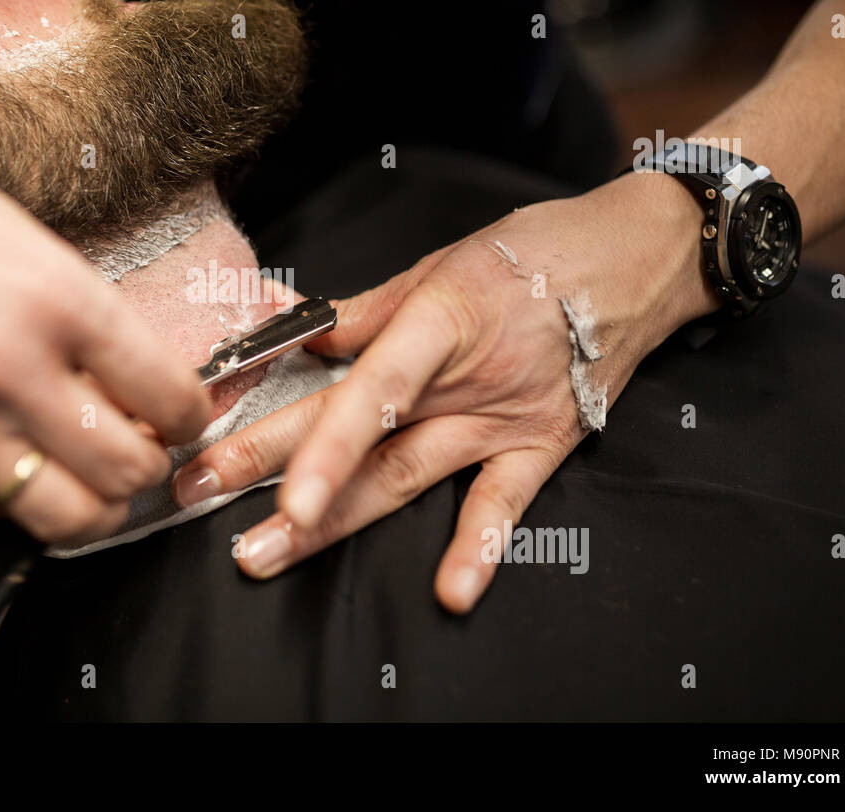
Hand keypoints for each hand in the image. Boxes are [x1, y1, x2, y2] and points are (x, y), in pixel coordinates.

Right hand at [0, 88, 209, 544]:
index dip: (190, 413)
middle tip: (142, 445)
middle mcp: (10, 367)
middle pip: (127, 473)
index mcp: (55, 296)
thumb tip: (124, 366)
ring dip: (92, 506)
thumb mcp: (15, 229)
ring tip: (86, 474)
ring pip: (63, 517)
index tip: (184, 412)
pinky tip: (13, 463)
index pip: (166, 392)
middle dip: (151, 467)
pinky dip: (16, 500)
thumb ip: (75, 306)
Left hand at [175, 172, 716, 609]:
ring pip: (407, 480)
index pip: (363, 389)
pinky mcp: (542, 446)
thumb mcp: (444, 261)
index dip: (305, 437)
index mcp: (439, 321)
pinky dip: (479, 548)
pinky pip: (505, 503)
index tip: (238, 468)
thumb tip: (302, 334)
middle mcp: (468, 379)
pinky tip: (451, 592)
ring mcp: (505, 419)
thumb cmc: (537, 251)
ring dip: (335, 522)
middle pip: (364, 440)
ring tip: (268, 553)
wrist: (638, 260)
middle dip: (277, 475)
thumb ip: (369, 308)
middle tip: (205, 503)